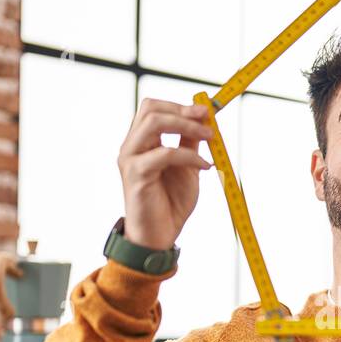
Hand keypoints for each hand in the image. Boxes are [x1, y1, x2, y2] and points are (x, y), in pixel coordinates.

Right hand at [117, 98, 214, 248]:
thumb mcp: (187, 167)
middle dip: (182, 110)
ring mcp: (130, 159)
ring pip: (153, 123)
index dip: (180, 105)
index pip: (153, 108)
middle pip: (150, 109)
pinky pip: (164, 154)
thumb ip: (190, 143)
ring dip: (185, 126)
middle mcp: (132, 146)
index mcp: (142, 142)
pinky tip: (205, 167)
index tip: (206, 111)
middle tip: (207, 121)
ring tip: (210, 138)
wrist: (159, 236)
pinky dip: (189, 156)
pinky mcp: (136, 175)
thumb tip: (203, 119)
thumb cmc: (170, 202)